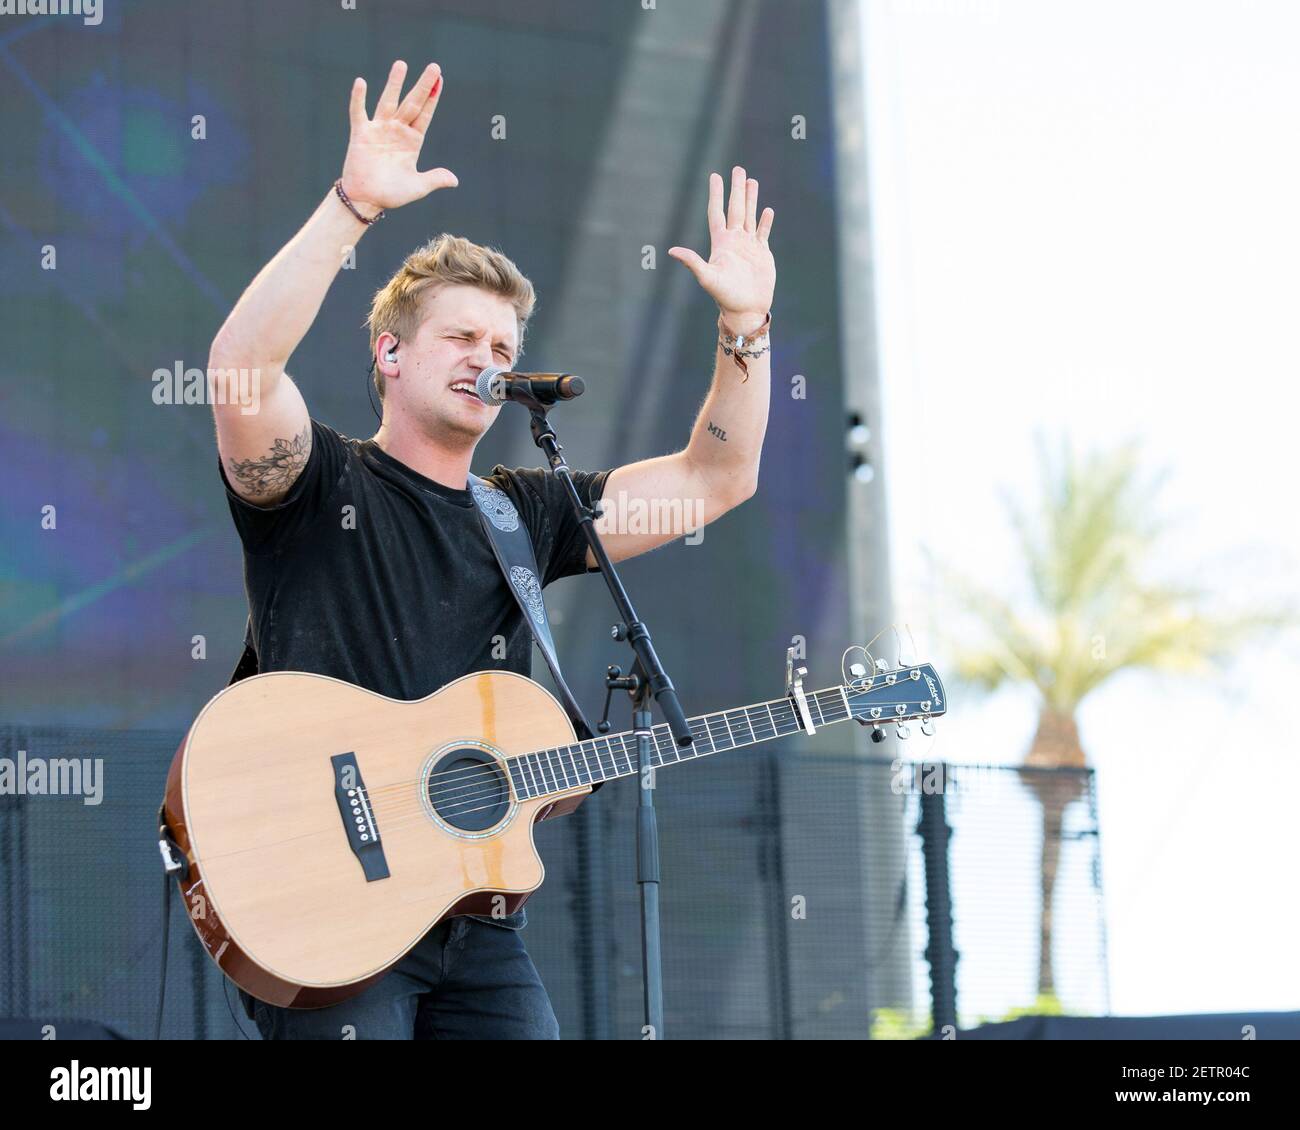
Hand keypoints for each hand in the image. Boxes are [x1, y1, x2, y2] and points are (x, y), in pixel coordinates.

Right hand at [340, 60, 457, 211]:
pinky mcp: (361, 134)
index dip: (433, 98)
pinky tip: (361, 82)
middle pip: (412, 103)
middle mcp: (396, 131)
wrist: (366, 200)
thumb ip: (435, 179)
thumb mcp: (417, 187)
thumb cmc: (391, 194)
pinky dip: (359, 98)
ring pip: (388, 101)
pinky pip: (359, 112)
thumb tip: (455, 180)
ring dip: (394, 83)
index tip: (440, 80)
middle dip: (423, 85)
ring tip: (402, 64)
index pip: (425, 115)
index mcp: (412, 141)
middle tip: (433, 66)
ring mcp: (379, 130)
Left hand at [668, 166, 774, 328]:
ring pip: (750, 216)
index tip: (715, 175)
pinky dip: (766, 221)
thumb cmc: (725, 296)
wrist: (746, 310)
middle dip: (736, 189)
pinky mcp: (762, 254)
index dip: (716, 194)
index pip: (717, 212)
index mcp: (721, 243)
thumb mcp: (707, 278)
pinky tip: (767, 210)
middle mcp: (734, 241)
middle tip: (738, 169)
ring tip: (752, 181)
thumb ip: (692, 262)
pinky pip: (763, 233)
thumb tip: (671, 251)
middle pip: (735, 209)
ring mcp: (749, 246)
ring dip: (751, 199)